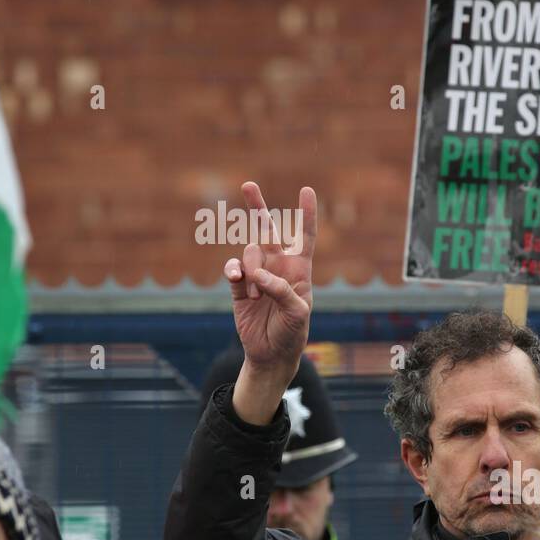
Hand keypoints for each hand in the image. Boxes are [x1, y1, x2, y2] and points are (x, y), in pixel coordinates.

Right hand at [223, 182, 315, 423]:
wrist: (270, 354)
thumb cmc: (292, 333)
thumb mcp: (297, 313)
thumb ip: (281, 289)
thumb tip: (257, 274)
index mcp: (299, 269)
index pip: (304, 236)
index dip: (305, 214)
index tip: (306, 190)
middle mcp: (277, 266)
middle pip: (267, 230)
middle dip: (257, 207)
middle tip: (248, 185)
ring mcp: (256, 275)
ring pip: (249, 253)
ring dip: (251, 270)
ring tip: (255, 293)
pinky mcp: (238, 287)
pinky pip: (233, 269)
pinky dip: (233, 272)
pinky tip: (236, 279)